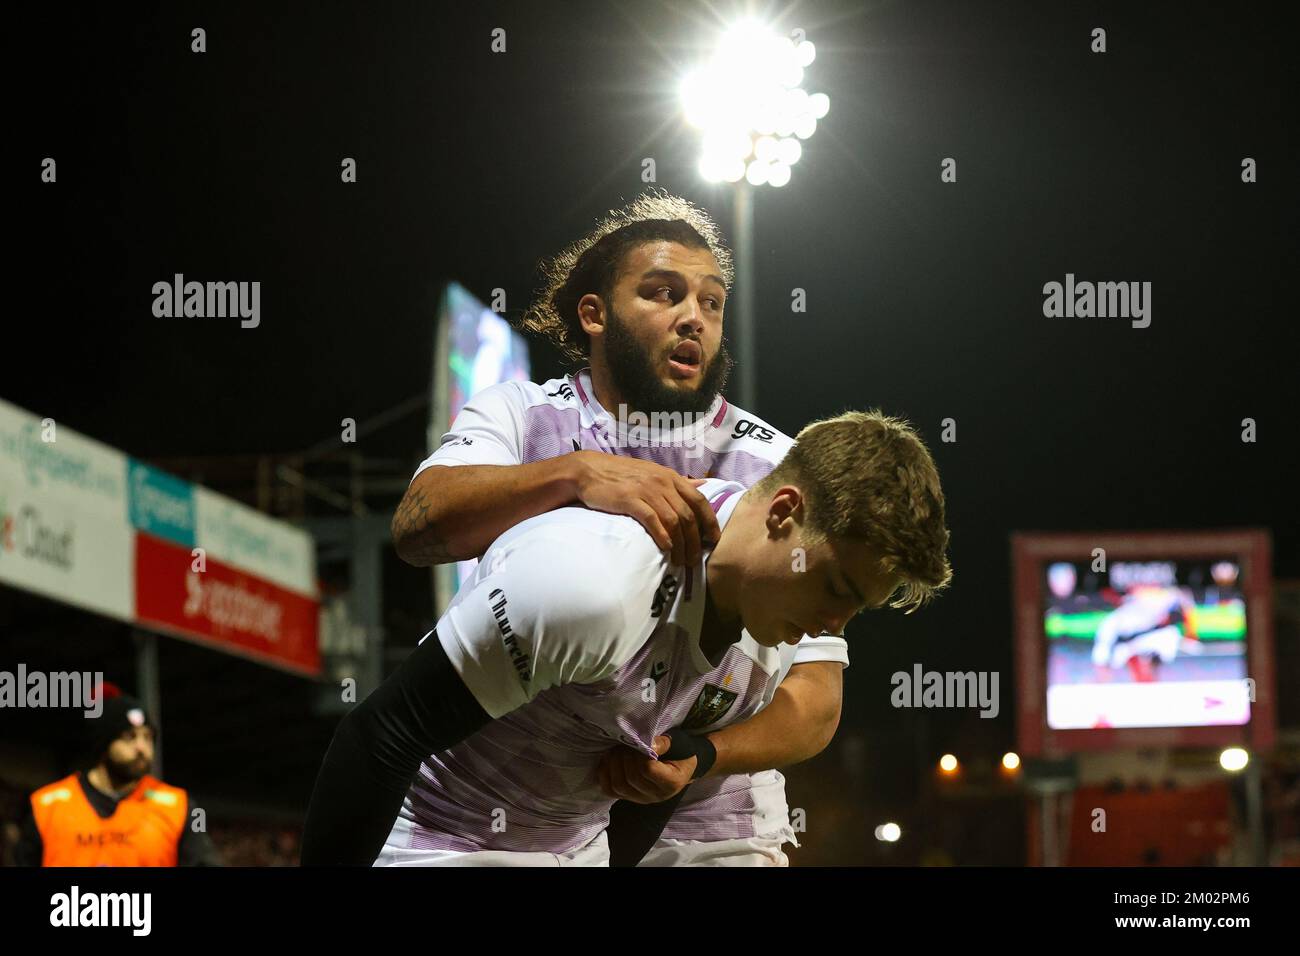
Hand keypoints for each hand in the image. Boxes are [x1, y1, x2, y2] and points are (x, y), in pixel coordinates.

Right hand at [569, 452, 720, 567]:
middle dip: (694, 541)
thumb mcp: (655, 473)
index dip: (710, 522)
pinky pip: (652, 520)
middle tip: (694, 560)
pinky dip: (662, 536)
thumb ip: (678, 482)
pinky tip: (666, 548)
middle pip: (688, 516)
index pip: (700, 500)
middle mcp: (663, 482)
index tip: (713, 541)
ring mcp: (646, 490)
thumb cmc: (623, 475)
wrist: (590, 470)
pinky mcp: (630, 499)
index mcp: (671, 477)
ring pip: (673, 520)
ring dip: (680, 544)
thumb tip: (703, 485)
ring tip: (680, 561)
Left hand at [597, 735, 696, 803]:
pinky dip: (604, 775)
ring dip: (613, 764)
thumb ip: (664, 743)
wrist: (680, 767)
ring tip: (616, 750)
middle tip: (625, 743)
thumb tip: (647, 743)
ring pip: (619, 786)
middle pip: (631, 778)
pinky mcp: (629, 798)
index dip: (639, 754)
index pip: (647, 770)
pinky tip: (608, 760)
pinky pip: (610, 791)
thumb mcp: (678, 744)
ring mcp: (641, 799)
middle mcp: (656, 795)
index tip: (640, 743)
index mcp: (671, 782)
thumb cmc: (680, 753)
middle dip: (624, 757)